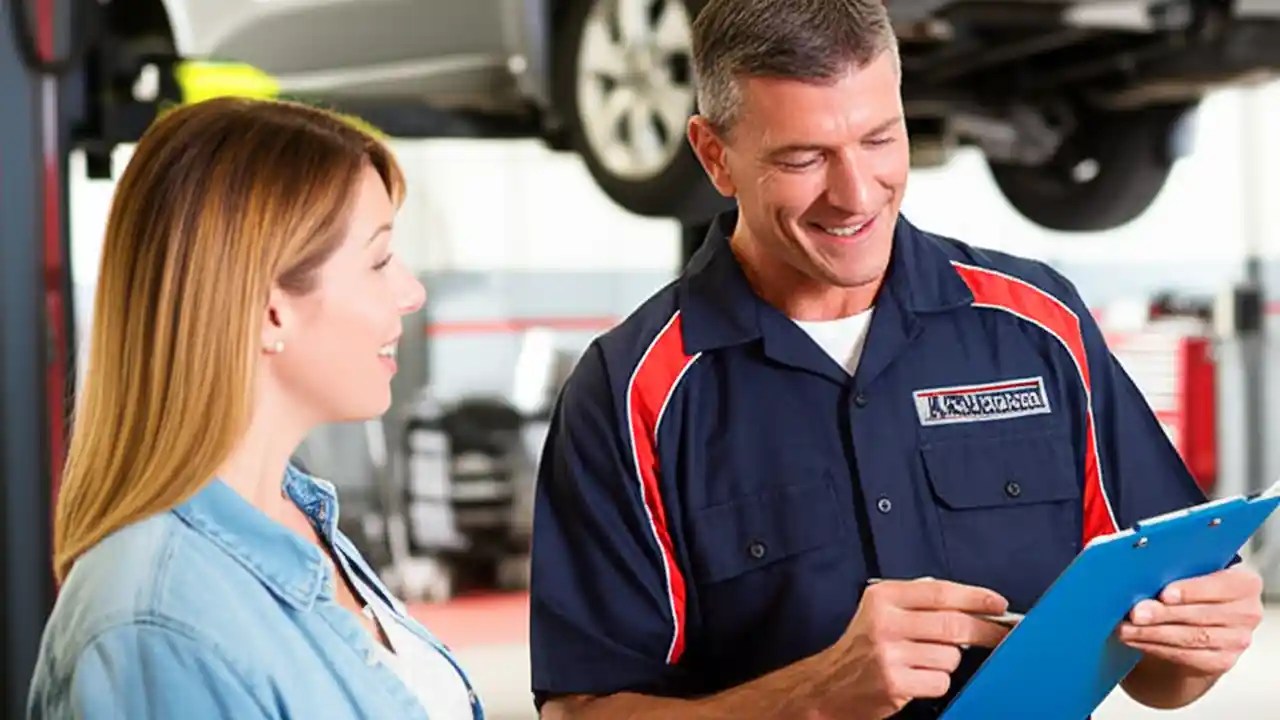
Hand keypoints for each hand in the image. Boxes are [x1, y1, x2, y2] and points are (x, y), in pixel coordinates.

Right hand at [816, 579, 1011, 719]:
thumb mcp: (879, 610)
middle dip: (984, 631)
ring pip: (950, 656)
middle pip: (952, 625)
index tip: (997, 604)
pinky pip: (940, 681)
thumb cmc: (861, 646)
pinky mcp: (895, 683)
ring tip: (924, 660)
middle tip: (1000, 635)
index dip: (975, 598)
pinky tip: (916, 677)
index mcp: (883, 597)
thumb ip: (917, 600)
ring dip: (948, 661)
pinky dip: (936, 681)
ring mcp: (889, 655)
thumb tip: (970, 603)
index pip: (940, 592)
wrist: (829, 685)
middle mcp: (884, 623)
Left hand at [1118, 565, 1263, 676]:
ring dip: (1153, 633)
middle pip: (1201, 614)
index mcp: (1244, 583)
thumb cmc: (1188, 590)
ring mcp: (1236, 640)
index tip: (1164, 593)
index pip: (1221, 585)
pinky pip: (1186, 656)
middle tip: (1136, 612)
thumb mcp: (1186, 572)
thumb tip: (1119, 554)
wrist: (1195, 625)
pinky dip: (1156, 647)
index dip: (1191, 590)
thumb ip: (1169, 563)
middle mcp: (1246, 612)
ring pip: (1191, 638)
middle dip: (1164, 614)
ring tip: (1126, 628)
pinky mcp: (1221, 662)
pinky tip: (1136, 640)